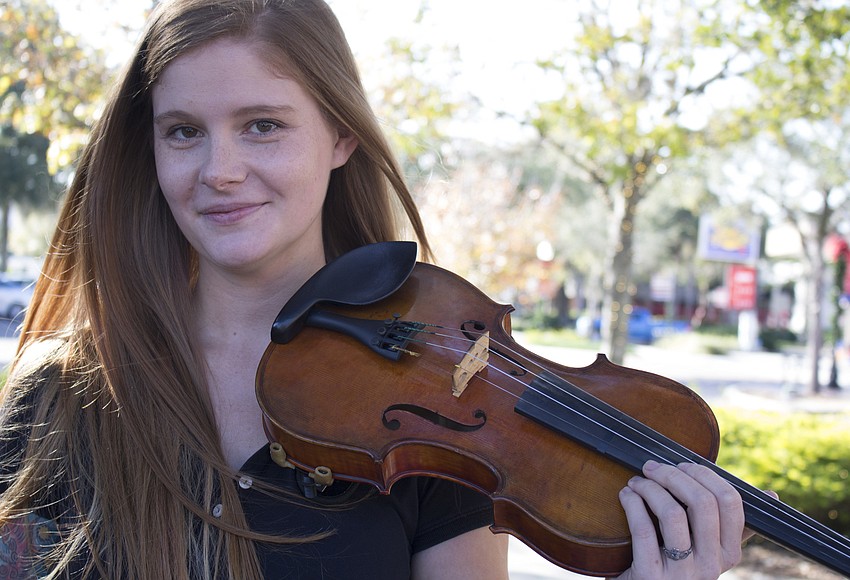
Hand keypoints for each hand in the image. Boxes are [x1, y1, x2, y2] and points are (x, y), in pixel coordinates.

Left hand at [614, 460, 745, 579]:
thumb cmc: (673, 565)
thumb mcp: (706, 549)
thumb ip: (729, 524)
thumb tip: (770, 494)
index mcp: (729, 553)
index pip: (731, 502)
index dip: (704, 475)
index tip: (682, 466)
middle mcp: (711, 565)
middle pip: (702, 502)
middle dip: (673, 475)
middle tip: (653, 468)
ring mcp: (682, 574)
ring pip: (672, 513)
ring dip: (650, 488)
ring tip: (637, 483)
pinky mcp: (651, 576)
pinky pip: (643, 529)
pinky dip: (632, 503)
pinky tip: (627, 495)